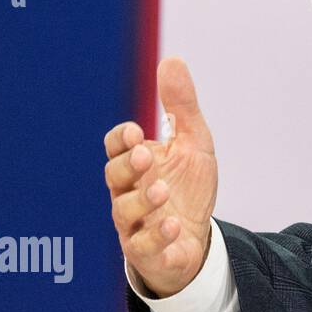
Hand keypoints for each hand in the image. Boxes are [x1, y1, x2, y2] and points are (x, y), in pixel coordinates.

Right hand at [104, 57, 218, 297]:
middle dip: (127, 165)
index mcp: (137, 163)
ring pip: (123, 211)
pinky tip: (171, 224)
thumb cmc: (188, 188)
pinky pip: (142, 245)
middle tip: (145, 154)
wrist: (197, 239)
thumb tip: (172, 60)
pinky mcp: (147, 251)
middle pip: (114, 176)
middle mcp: (129, 191)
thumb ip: (180, 106)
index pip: (116, 147)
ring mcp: (135, 222)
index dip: (121, 139)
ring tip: (162, 190)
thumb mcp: (192, 143)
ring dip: (142, 199)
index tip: (136, 130)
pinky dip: (155, 234)